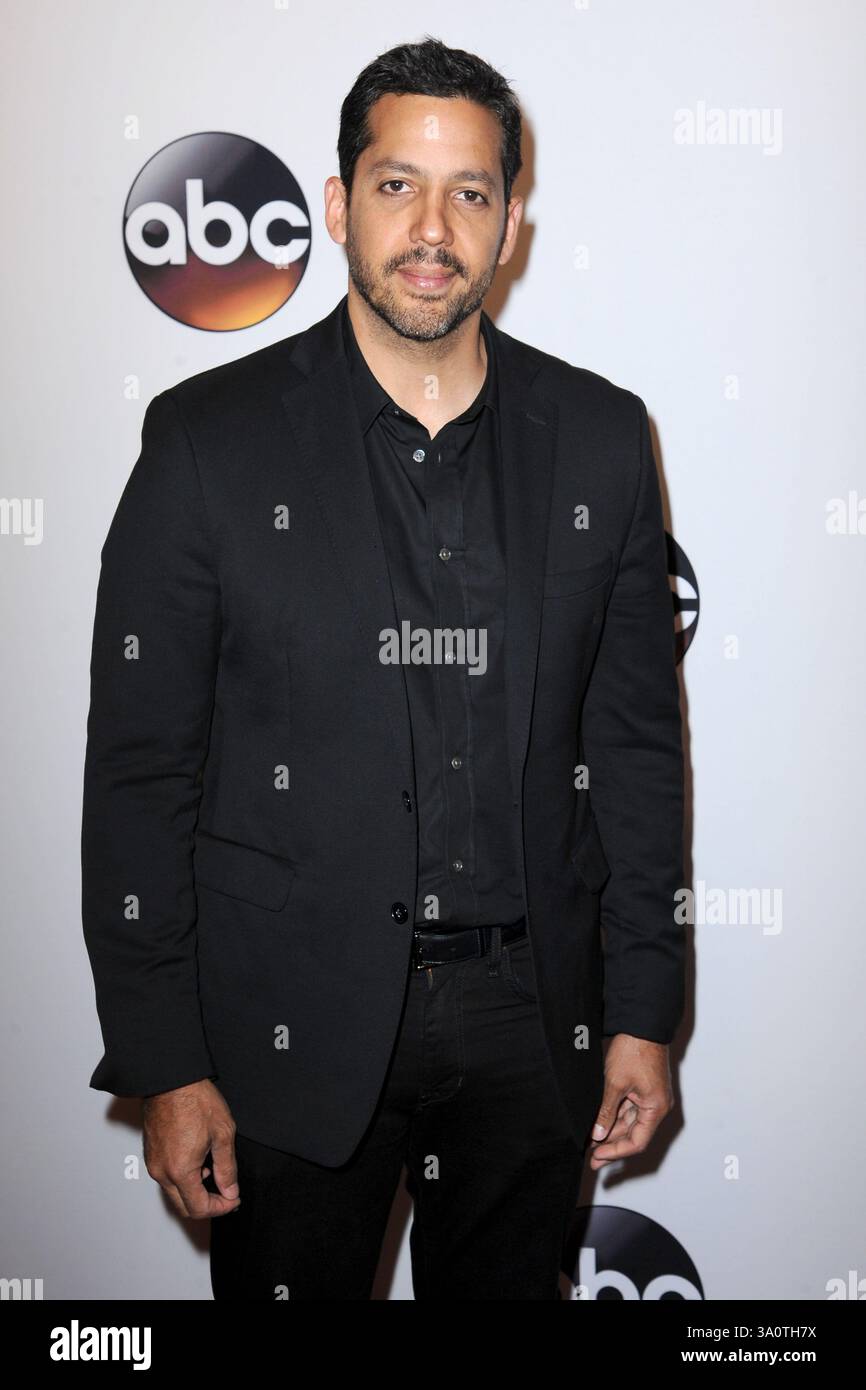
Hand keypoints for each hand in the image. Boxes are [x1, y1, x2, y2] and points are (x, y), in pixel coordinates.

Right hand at [142, 1078, 240, 1218]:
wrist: (171, 1080)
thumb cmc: (195, 1100)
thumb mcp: (223, 1134)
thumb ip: (227, 1168)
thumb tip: (230, 1191)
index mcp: (180, 1170)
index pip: (199, 1208)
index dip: (221, 1208)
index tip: (233, 1199)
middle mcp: (162, 1172)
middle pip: (184, 1207)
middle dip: (208, 1205)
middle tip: (227, 1192)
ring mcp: (153, 1163)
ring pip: (175, 1193)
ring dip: (195, 1191)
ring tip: (214, 1170)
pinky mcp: (151, 1154)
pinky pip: (167, 1178)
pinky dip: (184, 1179)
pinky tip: (199, 1160)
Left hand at [588, 1034, 672, 1169]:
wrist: (641, 1024)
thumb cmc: (634, 1050)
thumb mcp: (615, 1084)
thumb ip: (606, 1112)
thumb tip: (598, 1135)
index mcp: (656, 1108)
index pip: (637, 1142)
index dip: (616, 1152)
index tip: (597, 1158)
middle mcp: (656, 1106)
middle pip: (633, 1134)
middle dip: (611, 1145)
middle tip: (591, 1157)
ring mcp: (649, 1097)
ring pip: (629, 1122)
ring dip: (611, 1132)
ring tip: (591, 1142)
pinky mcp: (642, 1088)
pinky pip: (628, 1109)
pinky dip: (613, 1117)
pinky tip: (598, 1123)